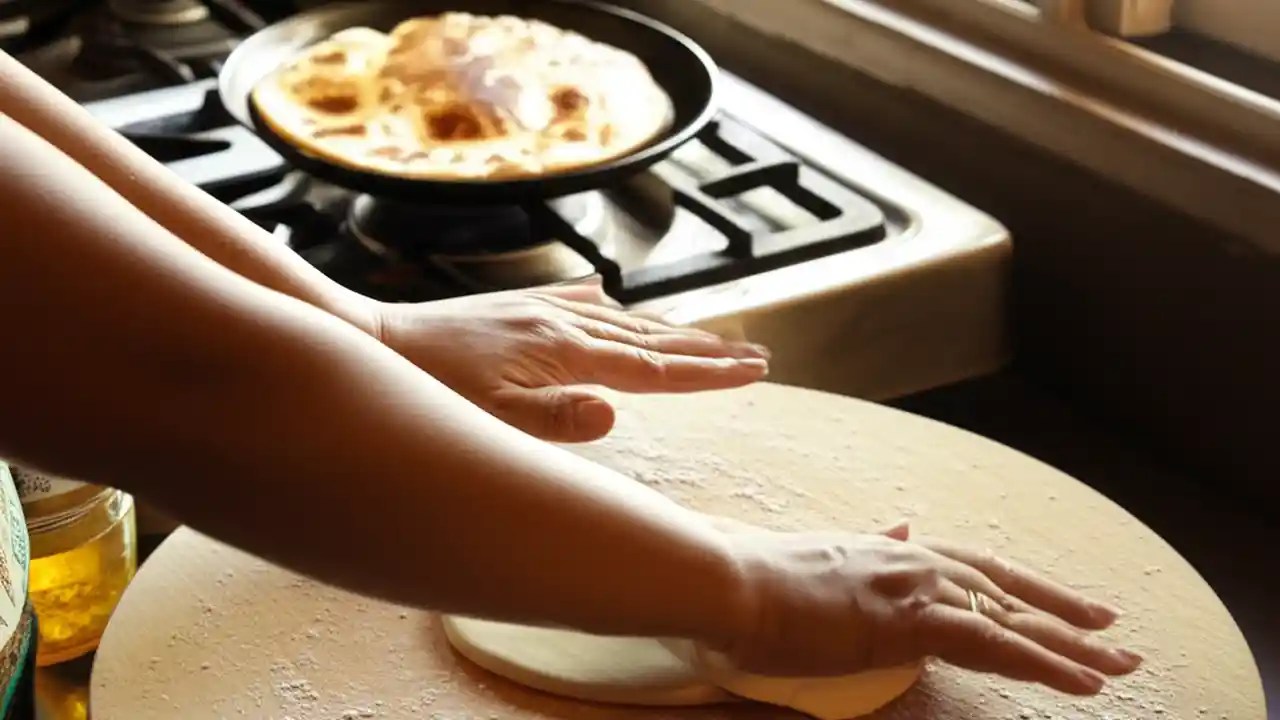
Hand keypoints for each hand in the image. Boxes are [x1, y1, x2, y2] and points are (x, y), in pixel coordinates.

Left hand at [372, 281, 769, 441]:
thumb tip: (615, 411)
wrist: (375, 341)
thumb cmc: (431, 390)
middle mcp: (561, 323)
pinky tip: (609, 293)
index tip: (754, 370)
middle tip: (756, 353)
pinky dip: (604, 303)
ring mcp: (539, 310)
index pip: (653, 368)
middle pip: (650, 338)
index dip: (707, 372)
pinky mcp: (515, 308)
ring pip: (621, 320)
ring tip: (706, 334)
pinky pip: (576, 300)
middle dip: (706, 348)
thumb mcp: (493, 418)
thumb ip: (556, 417)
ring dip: (668, 329)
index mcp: (565, 352)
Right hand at [715, 523, 1141, 695]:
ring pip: (1014, 618)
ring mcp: (916, 588)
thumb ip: (867, 546)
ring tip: (1119, 663)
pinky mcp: (911, 623)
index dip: (1020, 586)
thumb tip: (901, 527)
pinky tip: (1082, 681)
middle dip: (1064, 611)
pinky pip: (996, 647)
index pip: (974, 567)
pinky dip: (1046, 664)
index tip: (1058, 599)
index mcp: (892, 550)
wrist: (728, 579)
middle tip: (1113, 630)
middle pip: (1007, 589)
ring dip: (1073, 643)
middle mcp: (915, 561)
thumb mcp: (819, 555)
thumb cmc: (755, 577)